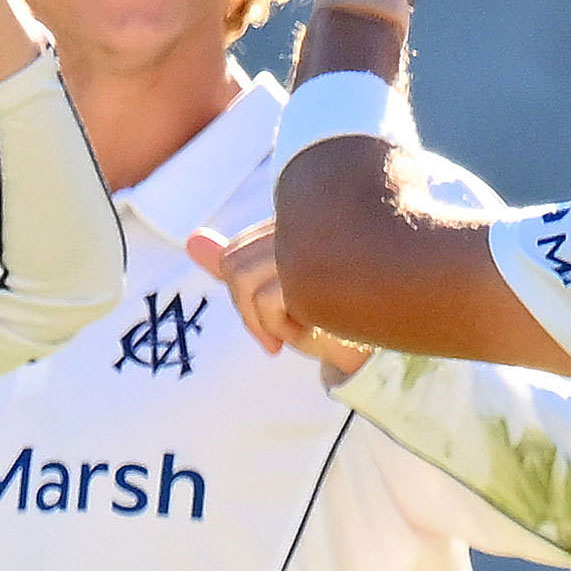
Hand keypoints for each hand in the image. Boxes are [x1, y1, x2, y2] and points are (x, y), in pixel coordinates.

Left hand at [189, 223, 371, 378]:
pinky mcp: (316, 271)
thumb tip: (191, 240)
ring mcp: (311, 242)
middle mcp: (304, 221)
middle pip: (232, 265)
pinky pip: (265, 301)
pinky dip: (282, 328)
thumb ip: (238, 265)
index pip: (236, 253)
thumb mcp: (276, 291)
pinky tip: (317, 330)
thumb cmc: (333, 318)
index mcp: (297, 218)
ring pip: (242, 281)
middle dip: (248, 309)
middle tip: (282, 333)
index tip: (277, 316)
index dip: (245, 293)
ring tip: (304, 327)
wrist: (378, 351)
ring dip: (266, 322)